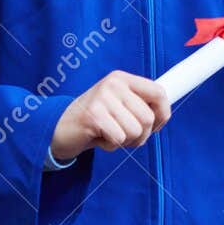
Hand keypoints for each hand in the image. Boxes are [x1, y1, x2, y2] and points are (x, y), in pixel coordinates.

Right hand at [51, 70, 171, 161]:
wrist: (58, 128)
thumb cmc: (95, 120)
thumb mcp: (119, 106)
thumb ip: (139, 106)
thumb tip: (165, 114)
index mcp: (123, 79)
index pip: (159, 92)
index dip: (164, 114)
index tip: (156, 126)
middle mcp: (113, 84)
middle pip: (148, 117)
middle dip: (141, 135)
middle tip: (124, 135)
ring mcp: (102, 98)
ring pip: (136, 130)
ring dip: (126, 141)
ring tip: (110, 135)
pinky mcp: (93, 115)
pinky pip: (119, 139)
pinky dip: (111, 146)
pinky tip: (99, 138)